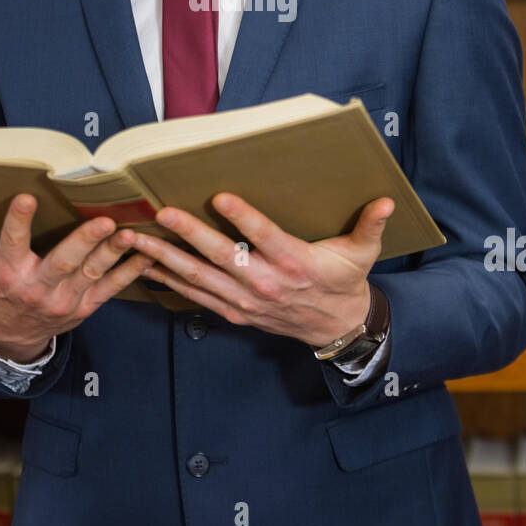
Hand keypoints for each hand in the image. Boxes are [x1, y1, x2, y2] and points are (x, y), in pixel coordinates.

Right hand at [0, 193, 155, 360]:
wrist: (8, 335)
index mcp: (6, 274)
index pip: (11, 244)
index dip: (18, 222)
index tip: (26, 197)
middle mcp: (36, 288)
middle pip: (62, 263)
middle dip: (83, 242)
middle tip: (103, 220)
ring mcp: (64, 300)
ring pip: (92, 274)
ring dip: (113, 253)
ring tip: (132, 231)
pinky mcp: (86, 307)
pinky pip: (112, 288)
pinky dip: (131, 271)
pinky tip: (148, 251)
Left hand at [113, 193, 394, 346]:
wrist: (337, 329)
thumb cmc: (345, 281)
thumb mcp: (363, 253)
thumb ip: (371, 225)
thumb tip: (387, 200)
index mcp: (296, 263)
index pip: (265, 237)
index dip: (243, 217)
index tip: (220, 196)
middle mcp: (267, 283)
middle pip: (222, 257)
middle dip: (189, 235)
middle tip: (162, 213)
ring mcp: (247, 301)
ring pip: (201, 278)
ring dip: (167, 258)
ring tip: (138, 239)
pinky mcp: (236, 312)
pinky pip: (198, 297)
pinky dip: (172, 283)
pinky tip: (148, 267)